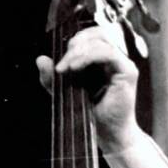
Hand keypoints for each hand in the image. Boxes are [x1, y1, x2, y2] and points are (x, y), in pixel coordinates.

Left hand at [36, 24, 143, 153]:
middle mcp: (114, 58)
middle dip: (75, 44)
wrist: (106, 134)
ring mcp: (122, 64)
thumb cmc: (90, 113)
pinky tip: (76, 67)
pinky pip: (109, 54)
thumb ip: (52, 77)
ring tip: (66, 68)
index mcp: (101, 59)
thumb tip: (40, 59)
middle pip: (97, 33)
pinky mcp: (127, 72)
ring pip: (102, 41)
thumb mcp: (64, 92)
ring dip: (79, 51)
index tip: (58, 64)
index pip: (90, 36)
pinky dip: (90, 56)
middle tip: (62, 65)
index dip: (74, 43)